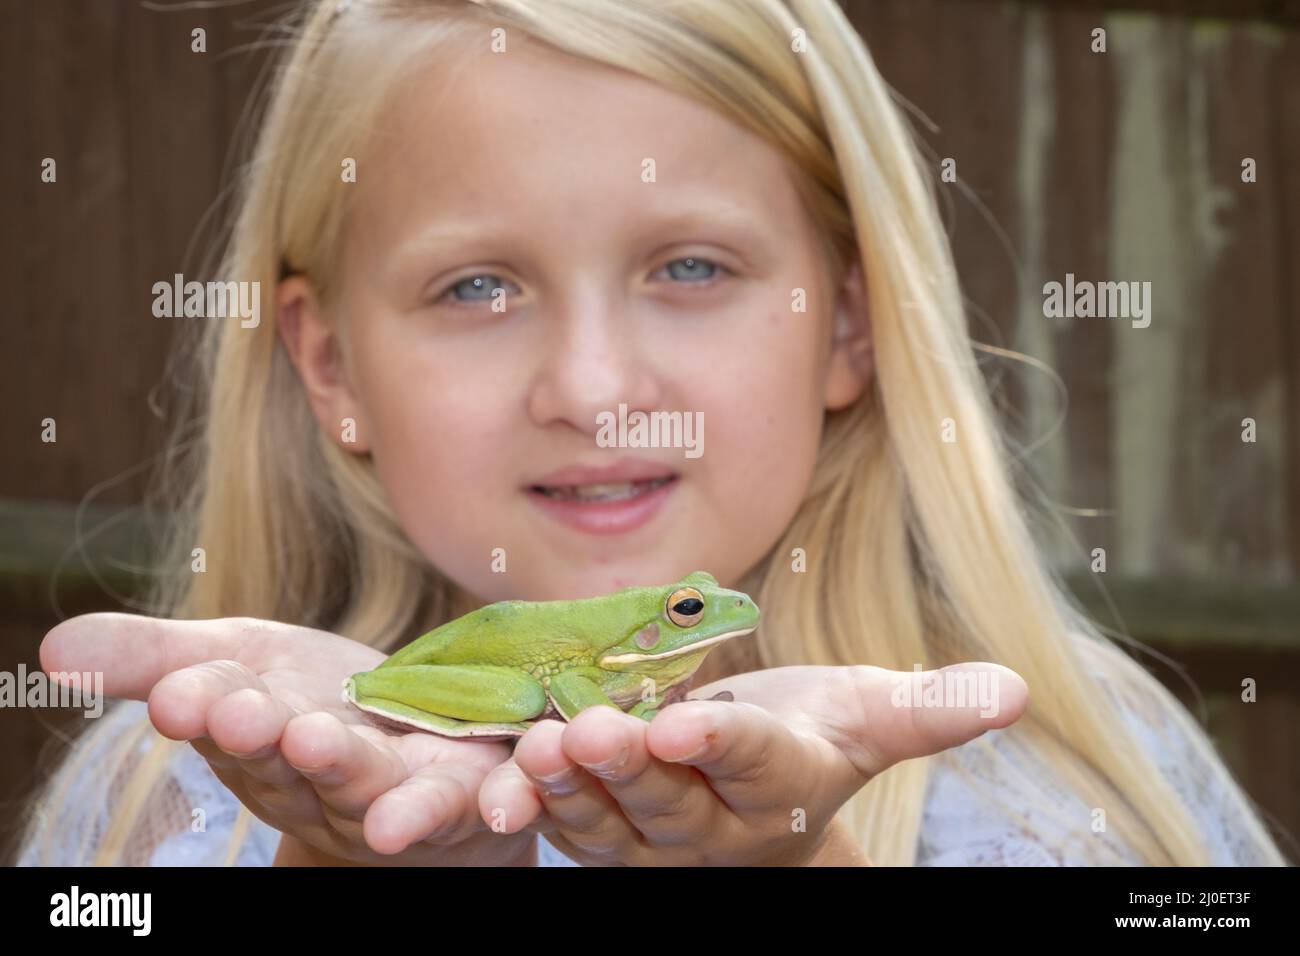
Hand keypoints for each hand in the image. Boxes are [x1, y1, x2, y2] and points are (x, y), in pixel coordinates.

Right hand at [40, 613, 540, 864]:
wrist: (414, 744)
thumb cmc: (310, 704)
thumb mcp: (234, 663)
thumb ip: (155, 659)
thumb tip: (51, 650)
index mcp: (267, 745)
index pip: (231, 725)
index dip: (207, 709)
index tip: (183, 694)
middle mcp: (331, 781)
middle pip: (301, 764)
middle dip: (271, 741)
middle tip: (245, 713)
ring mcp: (405, 793)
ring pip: (381, 789)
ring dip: (354, 774)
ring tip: (323, 746)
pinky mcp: (478, 793)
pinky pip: (492, 799)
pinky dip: (499, 802)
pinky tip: (505, 799)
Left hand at [477, 662, 1027, 864]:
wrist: (759, 790)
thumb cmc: (816, 736)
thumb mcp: (870, 717)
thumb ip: (930, 709)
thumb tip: (1016, 690)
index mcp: (781, 787)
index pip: (752, 764)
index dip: (718, 745)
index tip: (681, 723)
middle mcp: (715, 827)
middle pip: (668, 801)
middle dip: (630, 769)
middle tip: (588, 732)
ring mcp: (654, 837)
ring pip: (606, 816)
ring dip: (568, 785)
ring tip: (537, 744)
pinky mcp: (605, 827)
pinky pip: (568, 816)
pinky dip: (537, 793)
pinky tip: (513, 756)